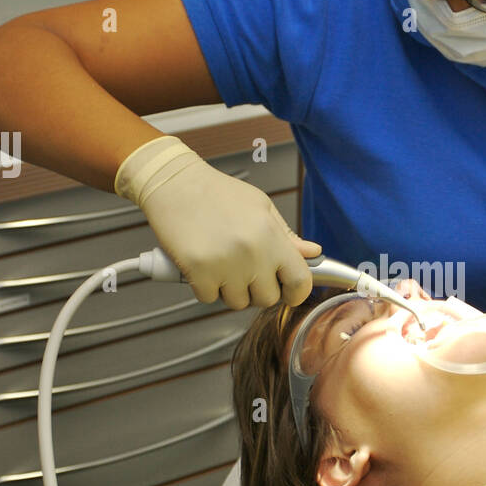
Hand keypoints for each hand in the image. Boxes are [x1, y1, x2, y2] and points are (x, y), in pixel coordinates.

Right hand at [115, 136, 321, 308]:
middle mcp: (252, 253)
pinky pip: (209, 298)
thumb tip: (313, 253)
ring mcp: (224, 265)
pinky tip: (202, 265)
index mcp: (271, 236)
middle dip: (257, 289)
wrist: (173, 183)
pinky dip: (205, 287)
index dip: (296, 293)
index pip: (300, 282)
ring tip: (221, 263)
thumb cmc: (217, 193)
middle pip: (267, 299)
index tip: (289, 292)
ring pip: (238, 302)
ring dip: (230, 290)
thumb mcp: (261, 206)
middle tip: (244, 270)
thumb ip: (287, 235)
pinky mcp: (197, 272)